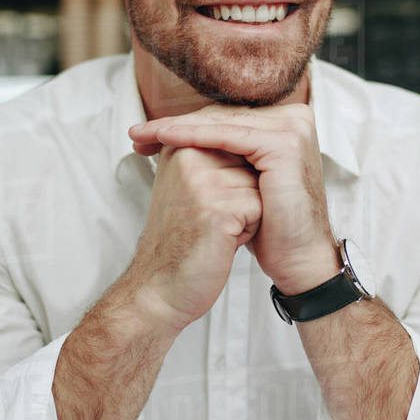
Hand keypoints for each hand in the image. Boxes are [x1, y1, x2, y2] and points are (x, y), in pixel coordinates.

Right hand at [125, 145, 261, 330]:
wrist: (159, 286)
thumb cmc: (179, 238)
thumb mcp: (186, 185)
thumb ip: (209, 154)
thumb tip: (250, 133)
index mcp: (180, 145)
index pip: (237, 142)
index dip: (234, 179)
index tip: (205, 203)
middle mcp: (188, 156)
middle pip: (250, 162)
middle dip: (243, 192)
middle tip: (210, 218)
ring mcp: (201, 182)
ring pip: (258, 185)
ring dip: (248, 212)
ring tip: (215, 229)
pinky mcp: (218, 209)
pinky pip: (260, 208)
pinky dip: (249, 229)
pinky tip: (222, 241)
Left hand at [129, 105, 339, 294]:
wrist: (297, 259)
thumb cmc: (268, 226)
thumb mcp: (242, 182)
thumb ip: (222, 155)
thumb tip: (176, 134)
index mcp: (286, 122)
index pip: (225, 117)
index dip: (184, 125)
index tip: (145, 136)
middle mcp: (294, 118)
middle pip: (221, 117)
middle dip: (174, 125)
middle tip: (135, 134)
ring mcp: (292, 127)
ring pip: (220, 123)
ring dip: (176, 127)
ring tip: (141, 135)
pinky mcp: (283, 143)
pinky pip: (226, 135)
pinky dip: (192, 135)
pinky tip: (163, 138)